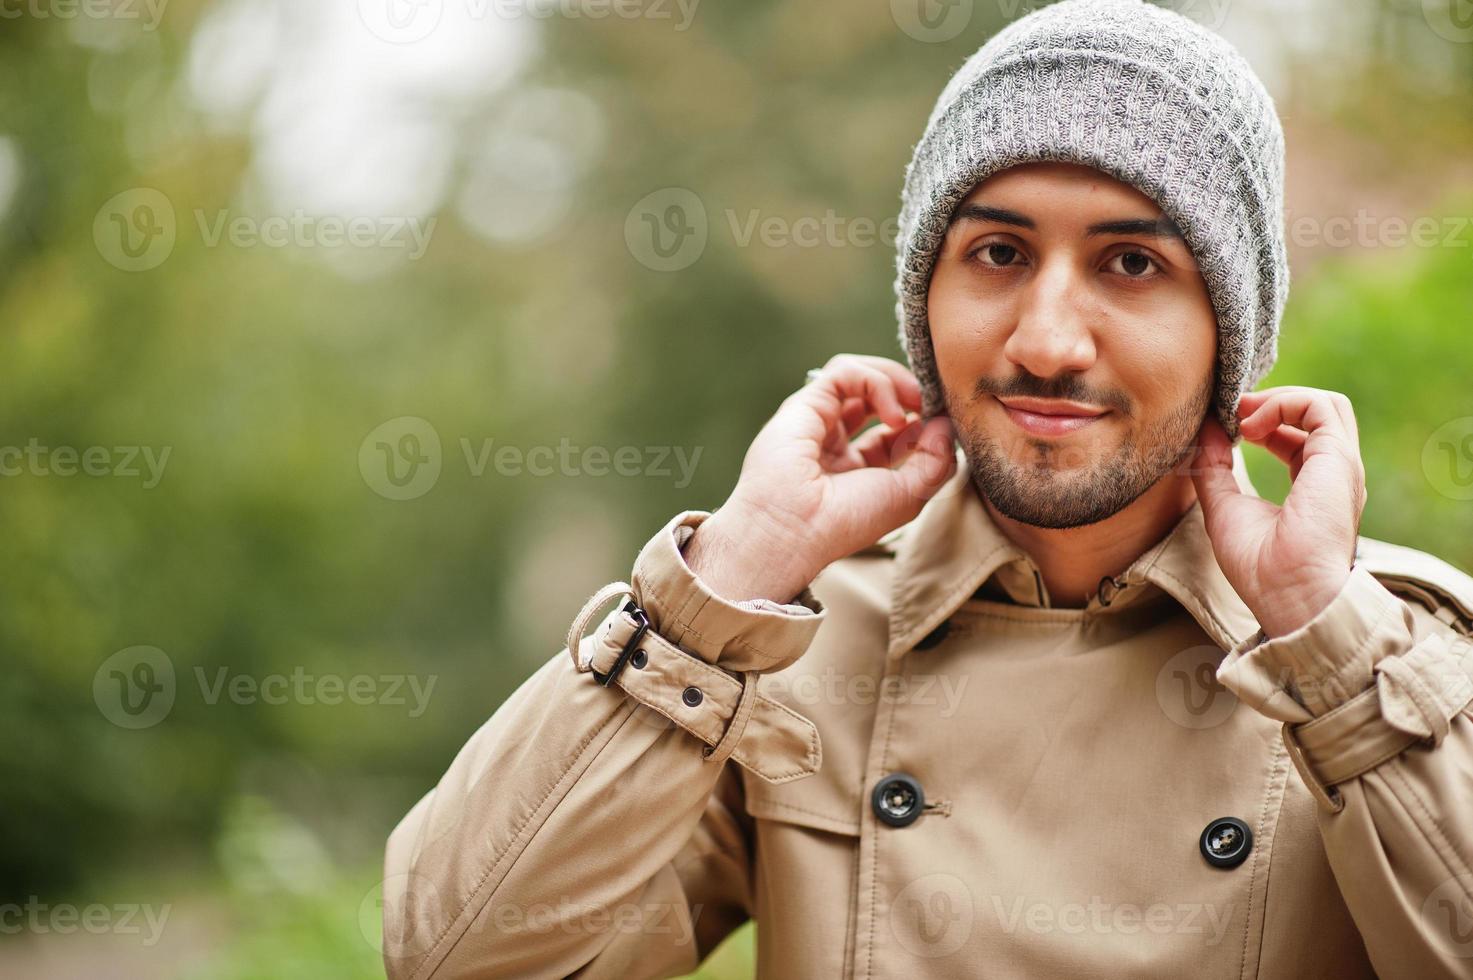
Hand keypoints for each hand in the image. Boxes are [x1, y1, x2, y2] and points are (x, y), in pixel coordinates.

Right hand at [683, 354, 956, 603]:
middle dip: (910, 393)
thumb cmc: (848, 521)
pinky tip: (892, 414)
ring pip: (859, 374)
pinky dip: (877, 382)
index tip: (945, 425)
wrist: (797, 528)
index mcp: (854, 469)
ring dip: (895, 380)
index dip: (922, 422)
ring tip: (916, 401)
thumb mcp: (910, 494)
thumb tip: (946, 423)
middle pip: (876, 396)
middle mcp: (834, 442)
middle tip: (933, 404)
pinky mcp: (805, 403)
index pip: (893, 431)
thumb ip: (936, 459)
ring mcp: (818, 420)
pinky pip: (845, 372)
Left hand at [1190, 386, 1365, 638]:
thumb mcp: (1225, 508)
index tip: (1228, 425)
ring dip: (1279, 400)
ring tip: (1242, 416)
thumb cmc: (1261, 569)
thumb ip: (1215, 469)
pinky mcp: (1338, 461)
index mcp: (1315, 488)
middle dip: (1273, 403)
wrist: (1290, 598)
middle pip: (1319, 415)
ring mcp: (1340, 467)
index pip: (1300, 437)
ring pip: (1326, 405)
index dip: (1265, 422)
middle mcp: (1334, 475)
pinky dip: (1283, 403)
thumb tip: (1204, 430)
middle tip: (1233, 412)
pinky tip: (1251, 425)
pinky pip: (1320, 407)